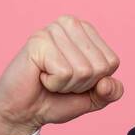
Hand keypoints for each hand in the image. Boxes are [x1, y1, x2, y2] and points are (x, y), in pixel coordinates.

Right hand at [0, 15, 124, 134]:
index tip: (74, 80)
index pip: (111, 62)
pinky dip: (54, 83)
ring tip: (49, 78)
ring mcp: (53, 30)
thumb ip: (111, 92)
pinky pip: (64, 72)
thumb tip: (107, 83)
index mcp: (87, 31)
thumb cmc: (55, 99)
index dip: (96, 81)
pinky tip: (40, 76)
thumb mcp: (93, 98)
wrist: (23, 111)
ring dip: (66, 84)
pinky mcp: (38, 41)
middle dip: (81, 84)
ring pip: (83, 70)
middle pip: (99, 66)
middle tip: (59, 80)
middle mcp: (71, 23)